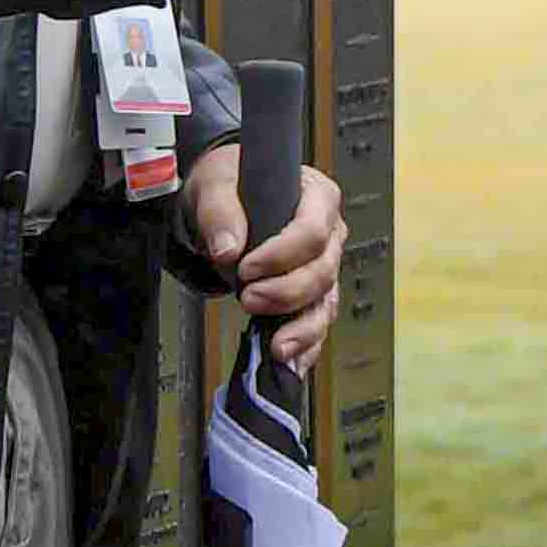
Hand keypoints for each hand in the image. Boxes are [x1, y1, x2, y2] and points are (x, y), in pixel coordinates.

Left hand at [187, 137, 348, 373]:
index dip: (282, 254)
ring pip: (325, 303)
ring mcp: (324, 267)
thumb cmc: (231, 184)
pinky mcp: (312, 294)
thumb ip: (220, 212)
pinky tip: (292, 362)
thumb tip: (228, 248)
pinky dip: (306, 346)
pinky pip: (317, 323)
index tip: (245, 267)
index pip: (313, 231)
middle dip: (286, 293)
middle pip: (322, 272)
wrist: (226, 201)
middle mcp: (329, 234)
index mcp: (317, 198)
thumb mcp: (217, 184)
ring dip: (302, 328)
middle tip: (247, 299)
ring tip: (276, 345)